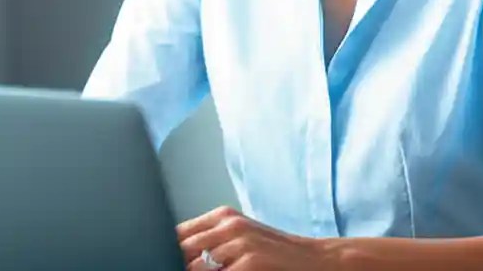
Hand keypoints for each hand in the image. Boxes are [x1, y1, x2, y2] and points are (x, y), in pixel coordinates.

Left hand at [176, 206, 341, 270]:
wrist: (319, 261)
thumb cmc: (278, 256)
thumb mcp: (243, 240)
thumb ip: (212, 244)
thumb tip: (177, 256)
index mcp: (223, 218)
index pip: (176, 233)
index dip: (166, 251)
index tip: (163, 261)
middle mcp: (228, 226)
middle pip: (180, 250)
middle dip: (176, 264)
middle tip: (173, 269)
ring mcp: (239, 245)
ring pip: (193, 267)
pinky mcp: (250, 265)